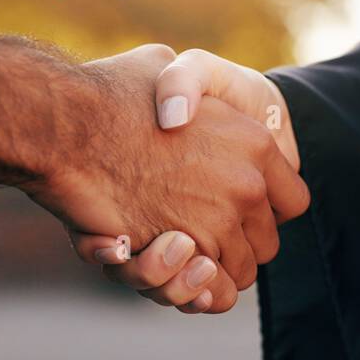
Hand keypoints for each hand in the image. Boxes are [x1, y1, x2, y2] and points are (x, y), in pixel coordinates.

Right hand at [0, 36, 309, 300]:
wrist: (67, 124)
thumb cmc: (108, 91)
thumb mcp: (162, 66)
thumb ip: (184, 84)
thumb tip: (180, 96)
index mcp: (254, 138)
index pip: (292, 198)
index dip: (264, 206)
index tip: (234, 204)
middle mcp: (247, 183)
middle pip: (266, 242)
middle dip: (237, 244)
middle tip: (197, 233)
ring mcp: (219, 221)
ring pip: (237, 273)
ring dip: (208, 272)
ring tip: (173, 249)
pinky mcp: (184, 254)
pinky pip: (209, 293)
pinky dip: (191, 290)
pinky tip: (164, 260)